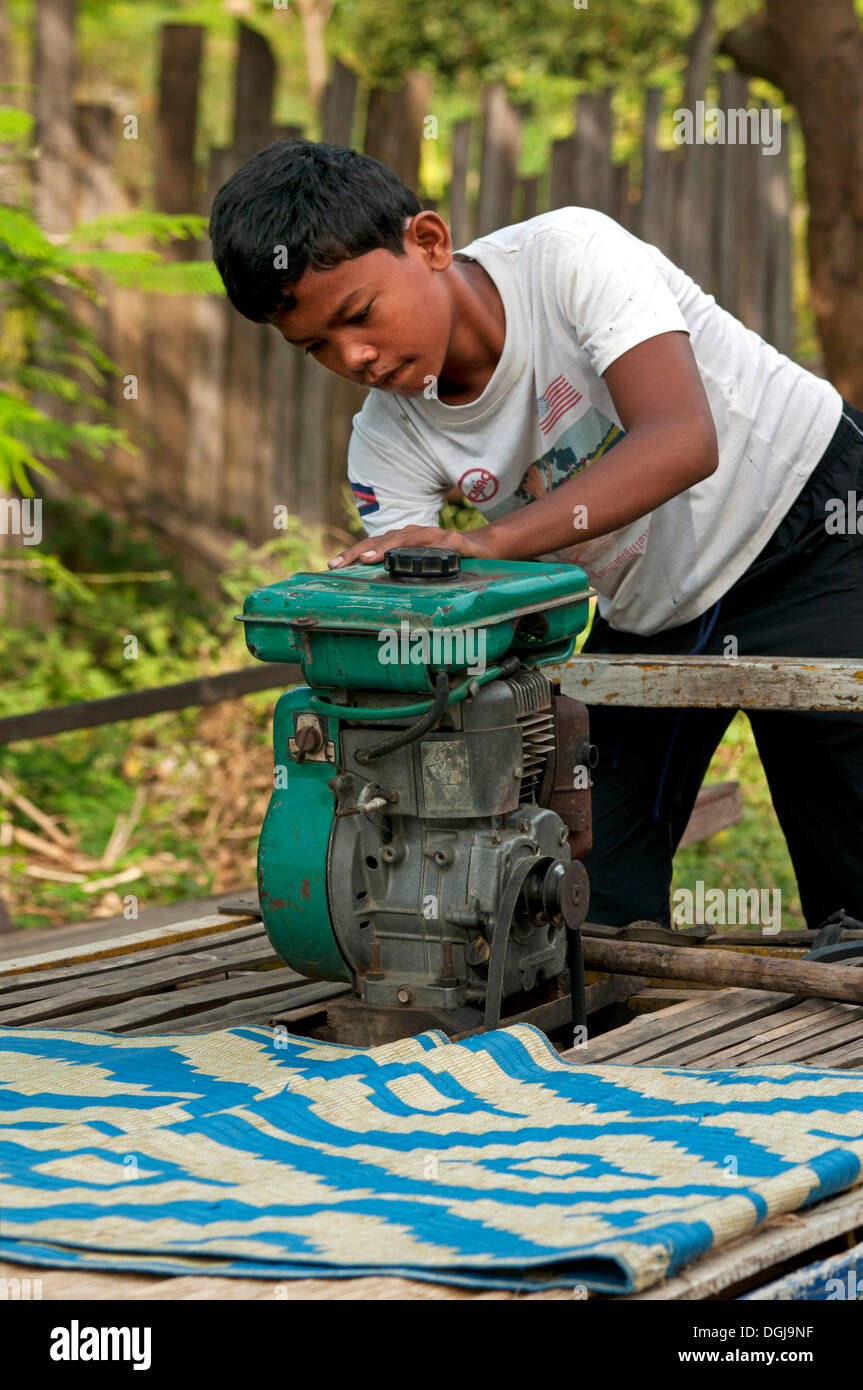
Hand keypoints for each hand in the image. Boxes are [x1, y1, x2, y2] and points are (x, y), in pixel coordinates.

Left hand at [328, 524, 501, 568]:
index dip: (353, 553)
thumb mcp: (420, 568)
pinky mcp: (455, 542)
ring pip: (408, 539)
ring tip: (372, 558)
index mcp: (403, 541)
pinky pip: (443, 545)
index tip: (333, 566)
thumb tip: (372, 595)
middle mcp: (415, 535)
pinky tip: (424, 557)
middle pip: (385, 539)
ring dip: (388, 548)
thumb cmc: (445, 561)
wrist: (482, 549)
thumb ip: (400, 574)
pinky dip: (434, 549)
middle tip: (346, 563)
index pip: (373, 545)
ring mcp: (435, 536)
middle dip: (364, 550)